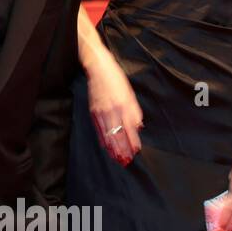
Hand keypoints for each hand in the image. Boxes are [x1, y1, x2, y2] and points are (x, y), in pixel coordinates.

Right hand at [86, 50, 142, 165]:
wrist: (98, 69)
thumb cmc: (116, 79)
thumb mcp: (130, 94)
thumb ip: (134, 111)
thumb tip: (138, 126)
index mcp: (123, 107)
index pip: (129, 130)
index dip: (132, 142)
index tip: (136, 151)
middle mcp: (112, 112)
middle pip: (118, 136)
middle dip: (122, 150)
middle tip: (126, 161)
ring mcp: (101, 113)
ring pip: (107, 135)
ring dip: (113, 148)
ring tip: (117, 158)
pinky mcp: (93, 112)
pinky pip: (98, 130)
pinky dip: (103, 140)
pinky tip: (105, 146)